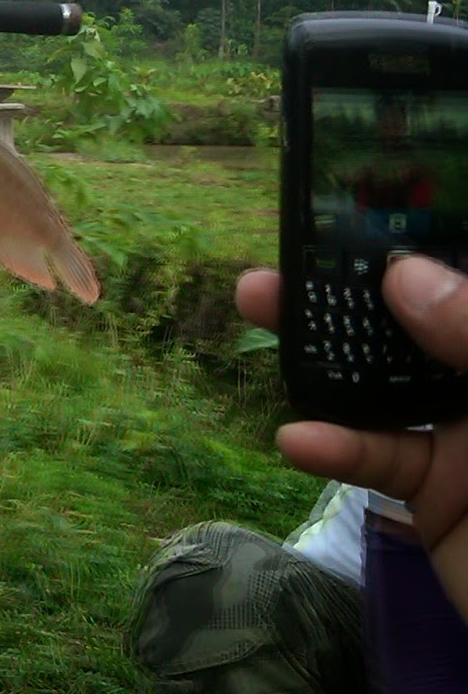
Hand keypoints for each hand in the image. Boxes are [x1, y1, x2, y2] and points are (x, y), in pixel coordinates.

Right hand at [238, 256, 467, 618]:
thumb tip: (403, 275)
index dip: (428, 234)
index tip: (360, 202)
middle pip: (419, 314)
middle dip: (351, 279)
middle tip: (288, 244)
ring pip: (386, 375)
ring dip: (320, 347)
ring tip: (254, 305)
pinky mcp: (438, 491)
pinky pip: (377, 455)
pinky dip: (333, 446)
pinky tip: (295, 439)